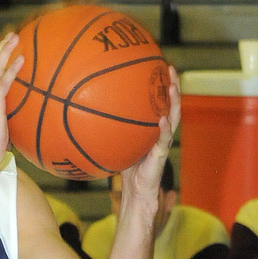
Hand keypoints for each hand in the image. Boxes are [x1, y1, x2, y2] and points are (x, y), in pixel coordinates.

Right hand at [0, 31, 23, 175]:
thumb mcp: (1, 127)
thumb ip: (9, 116)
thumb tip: (26, 115)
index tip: (7, 47)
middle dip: (0, 48)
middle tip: (12, 34)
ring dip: (5, 51)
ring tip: (16, 37)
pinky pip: (3, 82)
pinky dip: (12, 69)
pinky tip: (21, 59)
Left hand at [119, 66, 180, 201]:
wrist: (135, 194)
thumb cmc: (124, 169)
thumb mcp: (114, 144)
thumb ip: (106, 130)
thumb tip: (83, 113)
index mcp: (151, 127)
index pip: (158, 102)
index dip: (160, 84)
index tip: (158, 64)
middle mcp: (159, 132)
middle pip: (170, 104)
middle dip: (172, 86)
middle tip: (171, 68)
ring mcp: (162, 143)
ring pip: (173, 118)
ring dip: (174, 103)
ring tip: (172, 87)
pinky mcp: (160, 157)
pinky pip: (163, 141)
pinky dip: (163, 129)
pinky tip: (162, 119)